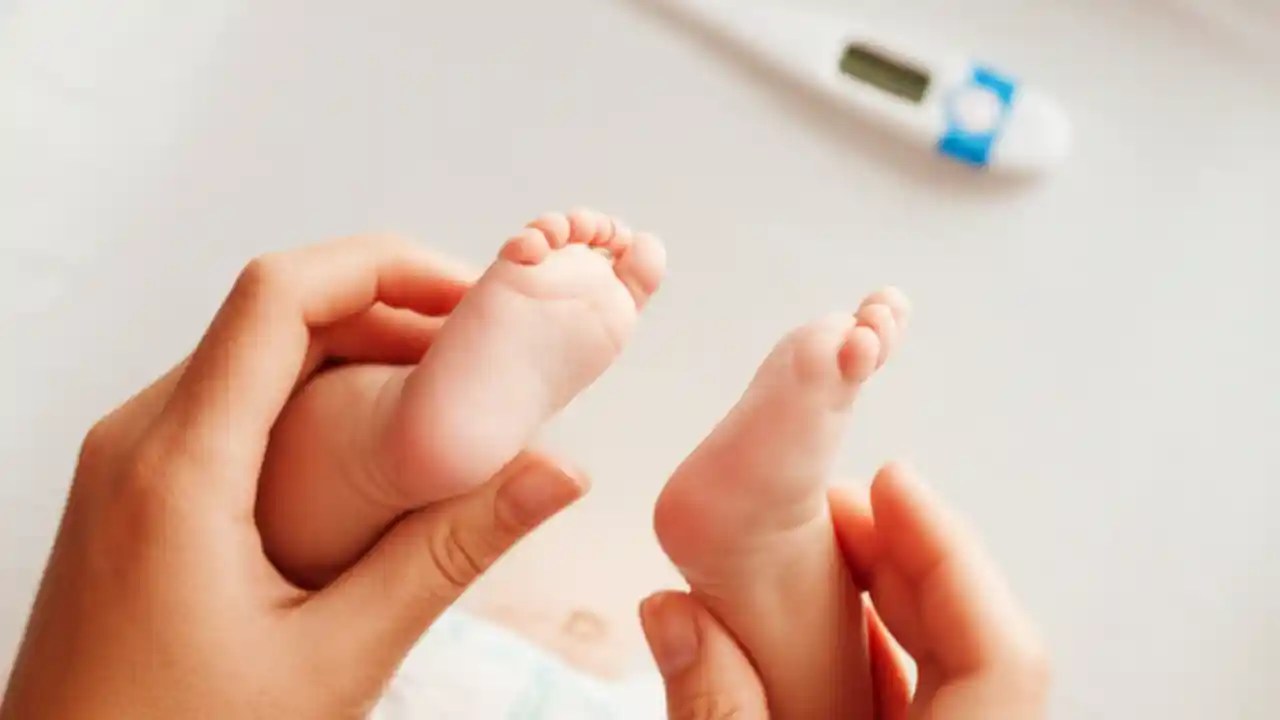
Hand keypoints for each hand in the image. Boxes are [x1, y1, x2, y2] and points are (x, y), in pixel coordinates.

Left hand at [0, 236, 589, 718]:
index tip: (472, 296)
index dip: (386, 267)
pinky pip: (234, 403)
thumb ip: (447, 556)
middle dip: (391, 311)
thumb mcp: (334, 661)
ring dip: (356, 355)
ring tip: (448, 402)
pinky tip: (375, 452)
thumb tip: (555, 474)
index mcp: (177, 467)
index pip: (279, 295)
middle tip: (485, 357)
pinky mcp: (139, 491)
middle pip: (276, 313)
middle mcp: (139, 441)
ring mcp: (130, 462)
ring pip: (256, 354)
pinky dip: (315, 398)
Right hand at [641, 462, 1049, 719]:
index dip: (950, 552)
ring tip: (819, 548)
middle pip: (977, 639)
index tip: (891, 480)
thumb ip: (716, 712)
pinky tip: (819, 620)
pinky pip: (920, 689)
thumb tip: (673, 611)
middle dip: (903, 557)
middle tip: (833, 505)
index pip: (1002, 652)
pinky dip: (876, 644)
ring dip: (887, 596)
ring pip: (949, 661)